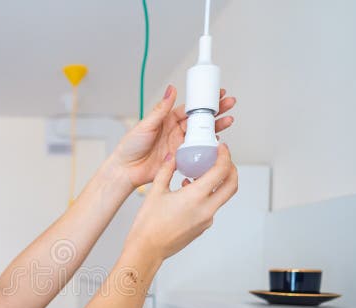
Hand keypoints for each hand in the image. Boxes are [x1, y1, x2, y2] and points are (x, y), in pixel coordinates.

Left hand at [105, 85, 235, 189]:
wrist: (126, 170)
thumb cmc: (130, 146)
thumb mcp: (146, 124)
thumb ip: (161, 109)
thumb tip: (171, 89)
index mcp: (168, 120)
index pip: (190, 108)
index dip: (204, 101)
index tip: (216, 94)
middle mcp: (175, 131)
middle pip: (200, 119)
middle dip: (216, 112)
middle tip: (229, 104)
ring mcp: (179, 144)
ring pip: (201, 134)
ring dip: (216, 127)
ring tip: (229, 120)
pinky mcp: (180, 158)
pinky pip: (197, 152)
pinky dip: (208, 147)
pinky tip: (218, 142)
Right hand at [125, 143, 237, 260]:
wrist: (147, 249)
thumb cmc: (148, 226)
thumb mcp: (155, 192)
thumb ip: (166, 170)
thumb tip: (172, 157)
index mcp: (195, 197)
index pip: (221, 171)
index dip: (224, 156)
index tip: (221, 149)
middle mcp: (206, 209)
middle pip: (231, 185)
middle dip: (230, 169)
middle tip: (221, 159)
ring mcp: (206, 220)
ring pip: (222, 196)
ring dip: (218, 183)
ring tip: (200, 174)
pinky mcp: (202, 227)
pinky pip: (212, 207)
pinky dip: (207, 195)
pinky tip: (190, 191)